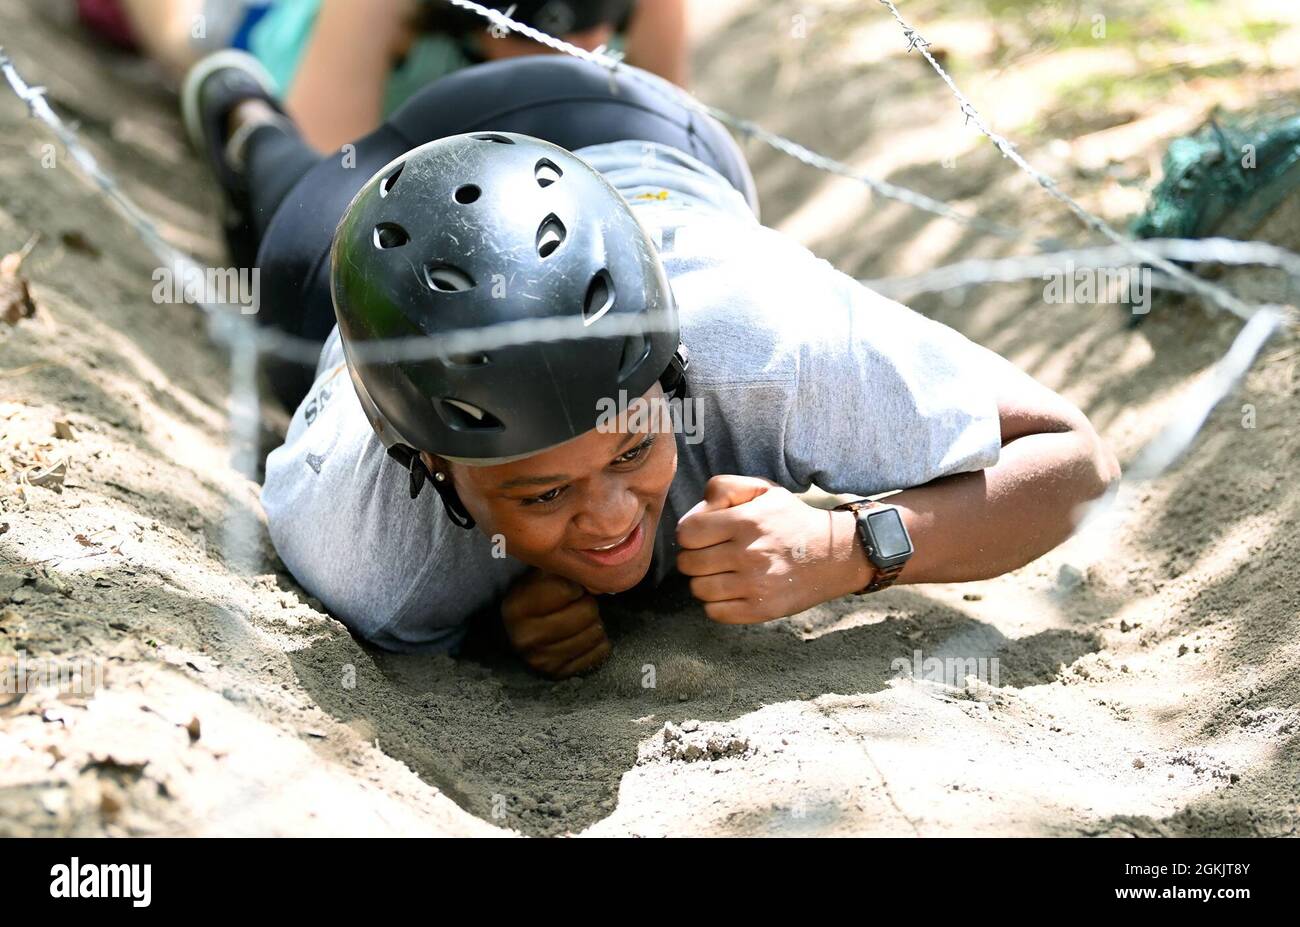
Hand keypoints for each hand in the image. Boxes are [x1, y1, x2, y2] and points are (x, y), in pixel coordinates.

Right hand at [500, 569, 611, 678]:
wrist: (518, 635)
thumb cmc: (535, 599)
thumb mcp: (537, 577)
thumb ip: (562, 569)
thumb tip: (596, 576)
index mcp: (517, 607)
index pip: (568, 588)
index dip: (575, 584)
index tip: (569, 588)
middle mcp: (526, 637)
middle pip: (587, 612)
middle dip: (588, 604)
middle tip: (578, 605)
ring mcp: (542, 659)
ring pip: (596, 633)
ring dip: (595, 623)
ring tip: (581, 620)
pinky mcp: (559, 673)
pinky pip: (600, 652)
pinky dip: (598, 642)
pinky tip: (583, 636)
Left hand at [675, 475, 871, 622]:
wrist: (834, 555)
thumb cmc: (789, 520)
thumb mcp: (763, 489)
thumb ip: (725, 487)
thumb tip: (699, 509)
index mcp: (746, 522)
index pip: (687, 533)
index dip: (689, 533)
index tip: (702, 534)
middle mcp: (750, 554)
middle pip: (688, 563)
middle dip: (694, 557)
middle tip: (711, 554)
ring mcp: (756, 585)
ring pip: (698, 589)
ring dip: (703, 581)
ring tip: (720, 573)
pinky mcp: (761, 610)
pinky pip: (715, 612)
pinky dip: (716, 603)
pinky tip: (730, 590)